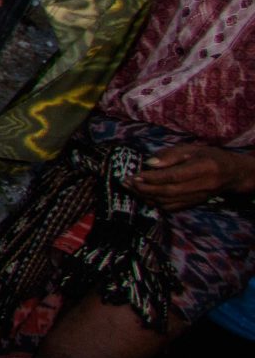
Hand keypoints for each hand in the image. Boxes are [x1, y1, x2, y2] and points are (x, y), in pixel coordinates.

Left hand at [128, 143, 253, 210]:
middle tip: (126, 182)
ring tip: (130, 188)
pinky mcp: (194, 204)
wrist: (232, 174)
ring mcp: (199, 197)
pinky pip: (173, 208)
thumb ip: (170, 155)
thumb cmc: (209, 156)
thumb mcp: (191, 149)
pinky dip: (156, 204)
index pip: (173, 176)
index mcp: (203, 168)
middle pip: (169, 191)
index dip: (152, 178)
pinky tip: (144, 196)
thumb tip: (149, 164)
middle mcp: (202, 186)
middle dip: (144, 189)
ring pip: (169, 202)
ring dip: (146, 197)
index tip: (134, 176)